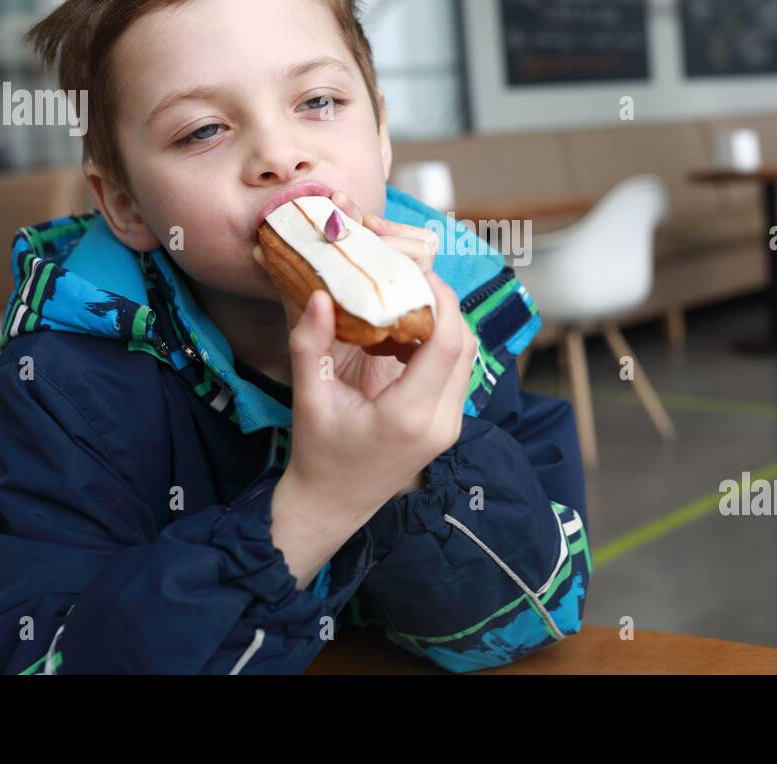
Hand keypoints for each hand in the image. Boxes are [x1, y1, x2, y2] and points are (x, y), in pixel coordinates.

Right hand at [281, 273, 477, 529]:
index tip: (416, 272)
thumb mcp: (309, 398)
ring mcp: (451, 425)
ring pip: (468, 357)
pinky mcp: (450, 424)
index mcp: (409, 415)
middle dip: (445, 304)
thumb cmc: (318, 453)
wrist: (333, 503)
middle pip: (465, 345)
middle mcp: (441, 421)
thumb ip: (311, 345)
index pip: (447, 344)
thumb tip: (319, 294)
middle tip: (410, 279)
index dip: (440, 300)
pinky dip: (441, 344)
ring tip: (407, 302)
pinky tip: (405, 335)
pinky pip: (458, 372)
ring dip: (445, 323)